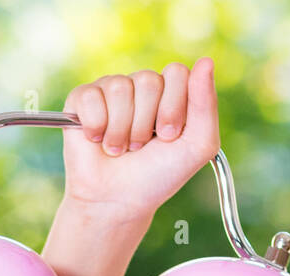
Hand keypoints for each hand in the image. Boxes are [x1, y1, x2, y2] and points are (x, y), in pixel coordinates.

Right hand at [61, 58, 219, 218]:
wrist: (119, 200)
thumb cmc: (158, 175)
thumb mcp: (196, 146)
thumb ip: (206, 106)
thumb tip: (207, 61)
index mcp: (170, 94)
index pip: (177, 73)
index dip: (173, 106)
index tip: (168, 136)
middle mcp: (141, 87)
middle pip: (149, 80)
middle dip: (147, 123)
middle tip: (143, 146)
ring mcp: (111, 89)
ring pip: (120, 89)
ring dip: (123, 131)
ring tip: (121, 148)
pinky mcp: (83, 98)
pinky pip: (92, 98)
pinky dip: (97, 128)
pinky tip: (98, 140)